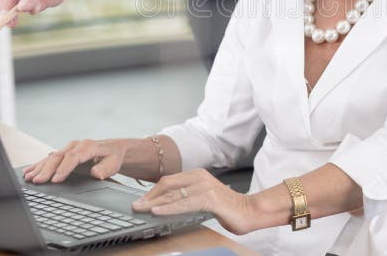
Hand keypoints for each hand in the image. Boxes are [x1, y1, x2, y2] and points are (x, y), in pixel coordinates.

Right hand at [23, 139, 129, 183]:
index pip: (73, 157)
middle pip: (58, 157)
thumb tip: (96, 174)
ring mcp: (68, 149)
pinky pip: (49, 159)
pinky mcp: (64, 153)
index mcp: (88, 147)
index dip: (63, 169)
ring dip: (39, 167)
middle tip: (38, 181)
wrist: (112, 149)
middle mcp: (76, 146)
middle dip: (47, 169)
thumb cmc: (113, 157)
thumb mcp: (114, 163)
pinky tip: (28, 171)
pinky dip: (38, 165)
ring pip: (51, 157)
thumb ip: (105, 169)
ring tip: (28, 177)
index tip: (56, 180)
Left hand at [132, 169, 257, 235]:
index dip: (152, 191)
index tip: (141, 201)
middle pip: (167, 184)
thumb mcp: (203, 199)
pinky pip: (184, 203)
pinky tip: (158, 211)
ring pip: (173, 194)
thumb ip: (188, 198)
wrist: (250, 211)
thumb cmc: (228, 208)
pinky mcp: (209, 198)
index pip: (168, 181)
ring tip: (141, 209)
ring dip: (154, 203)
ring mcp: (205, 186)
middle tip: (135, 206)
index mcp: (198, 175)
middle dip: (149, 196)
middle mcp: (200, 177)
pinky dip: (169, 208)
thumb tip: (167, 205)